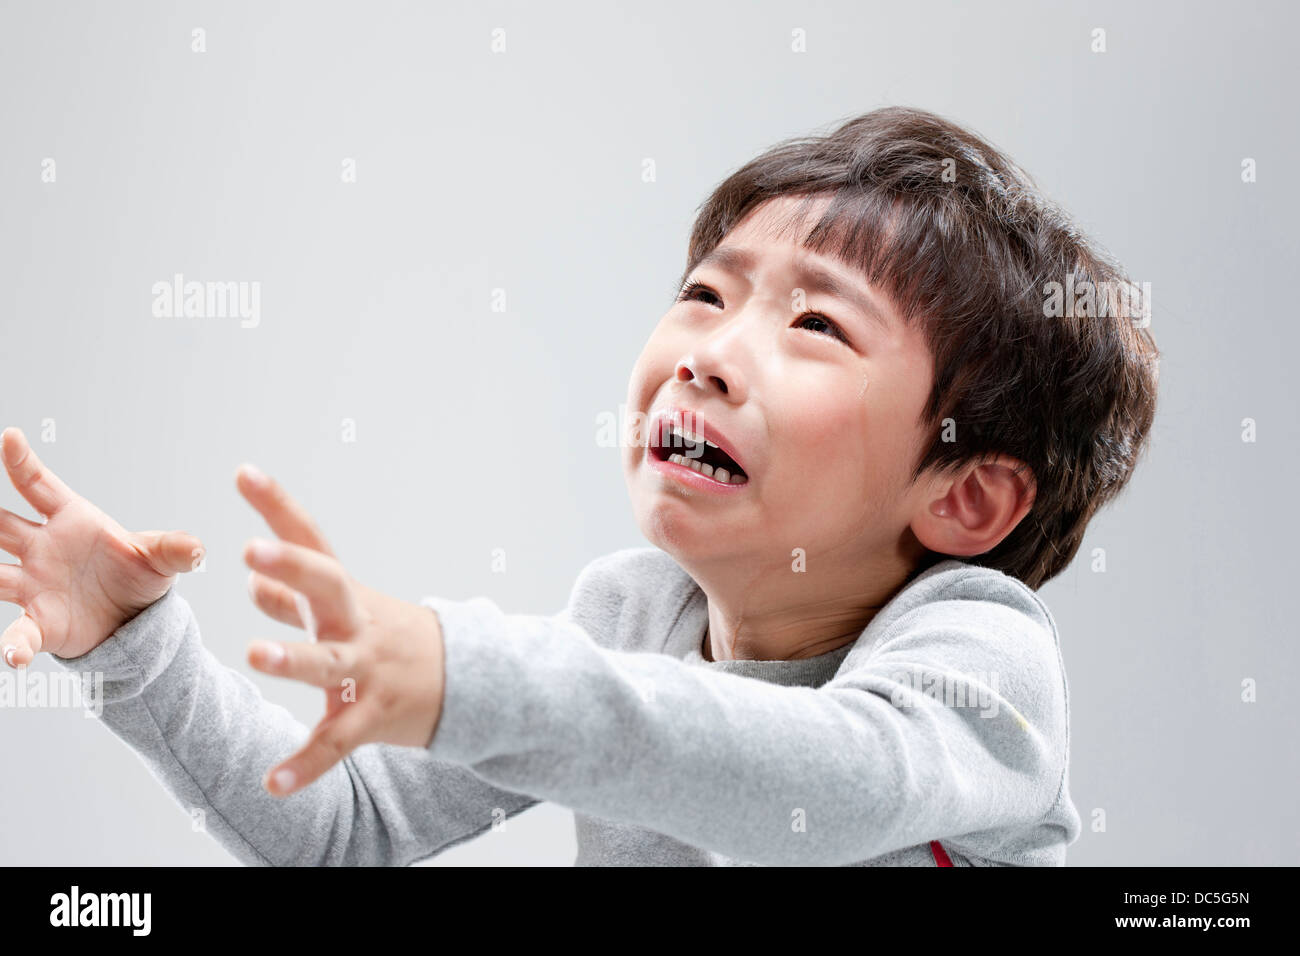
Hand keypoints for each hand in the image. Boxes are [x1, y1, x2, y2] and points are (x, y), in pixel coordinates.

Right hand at [0, 427, 204, 665]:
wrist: (134, 622)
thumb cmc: (139, 577)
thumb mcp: (162, 560)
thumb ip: (175, 550)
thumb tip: (198, 550)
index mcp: (70, 520)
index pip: (39, 486)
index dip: (21, 463)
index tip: (9, 438)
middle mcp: (41, 547)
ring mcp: (33, 583)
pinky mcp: (38, 621)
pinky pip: (19, 633)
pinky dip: (13, 644)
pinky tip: (14, 657)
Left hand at [236, 465, 445, 797]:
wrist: (472, 683)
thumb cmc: (393, 641)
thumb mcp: (350, 613)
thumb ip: (294, 599)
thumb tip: (252, 581)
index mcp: (347, 595)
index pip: (312, 541)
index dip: (277, 507)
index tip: (243, 473)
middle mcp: (358, 625)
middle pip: (328, 587)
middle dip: (293, 567)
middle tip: (251, 549)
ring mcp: (368, 671)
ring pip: (329, 664)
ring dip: (294, 658)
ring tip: (256, 654)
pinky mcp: (373, 717)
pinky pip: (338, 742)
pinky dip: (306, 765)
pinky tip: (272, 784)